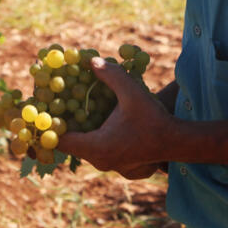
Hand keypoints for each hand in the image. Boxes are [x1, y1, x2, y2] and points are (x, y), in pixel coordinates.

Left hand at [57, 57, 172, 177]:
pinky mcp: (119, 166)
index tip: (49, 109)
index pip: (61, 140)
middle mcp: (100, 161)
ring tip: (78, 111)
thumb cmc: (153, 118)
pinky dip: (94, 139)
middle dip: (67, 125)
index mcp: (97, 147)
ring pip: (86, 149)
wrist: (177, 141)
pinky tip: (100, 122)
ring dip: (82, 132)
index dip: (52, 125)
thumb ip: (110, 75)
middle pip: (72, 145)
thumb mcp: (131, 92)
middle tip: (61, 105)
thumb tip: (91, 61)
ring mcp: (110, 166)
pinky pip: (98, 152)